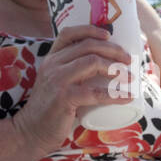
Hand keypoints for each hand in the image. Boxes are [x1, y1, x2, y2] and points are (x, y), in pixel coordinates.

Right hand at [13, 26, 132, 154]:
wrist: (31, 131)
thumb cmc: (49, 108)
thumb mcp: (55, 83)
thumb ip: (71, 73)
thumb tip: (103, 68)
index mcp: (51, 58)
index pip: (69, 33)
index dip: (90, 30)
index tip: (109, 35)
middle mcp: (53, 65)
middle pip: (87, 46)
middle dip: (112, 50)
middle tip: (128, 60)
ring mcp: (57, 80)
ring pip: (92, 63)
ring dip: (115, 68)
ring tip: (129, 76)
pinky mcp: (64, 98)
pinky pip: (95, 93)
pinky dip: (115, 95)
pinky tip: (127, 97)